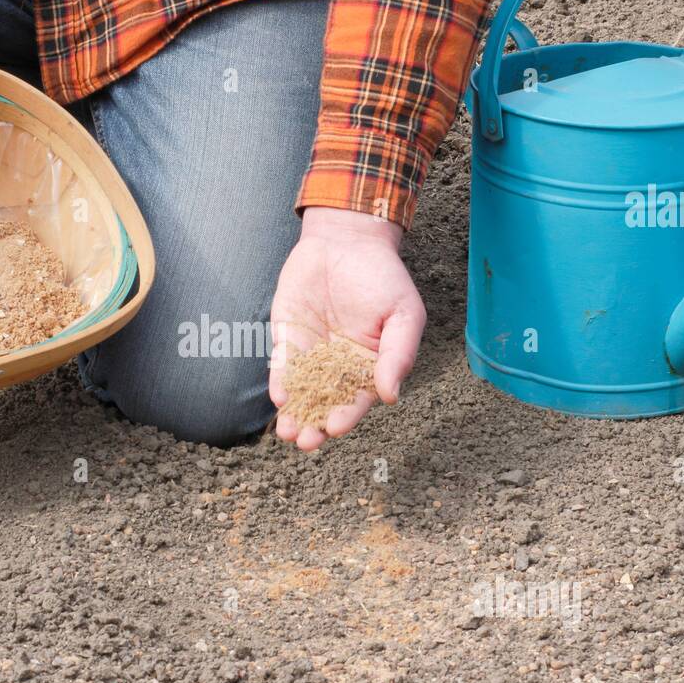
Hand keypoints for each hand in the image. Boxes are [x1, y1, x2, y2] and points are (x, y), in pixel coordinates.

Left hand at [269, 206, 425, 451]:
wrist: (347, 240)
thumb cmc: (383, 277)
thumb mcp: (404, 314)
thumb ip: (398, 354)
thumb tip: (390, 395)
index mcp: (369, 366)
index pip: (358, 398)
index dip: (348, 414)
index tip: (337, 427)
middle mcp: (339, 366)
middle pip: (325, 402)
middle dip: (315, 425)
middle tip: (305, 442)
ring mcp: (312, 354)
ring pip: (301, 391)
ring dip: (294, 413)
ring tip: (287, 432)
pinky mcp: (288, 337)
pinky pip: (283, 365)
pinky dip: (280, 381)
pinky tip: (279, 397)